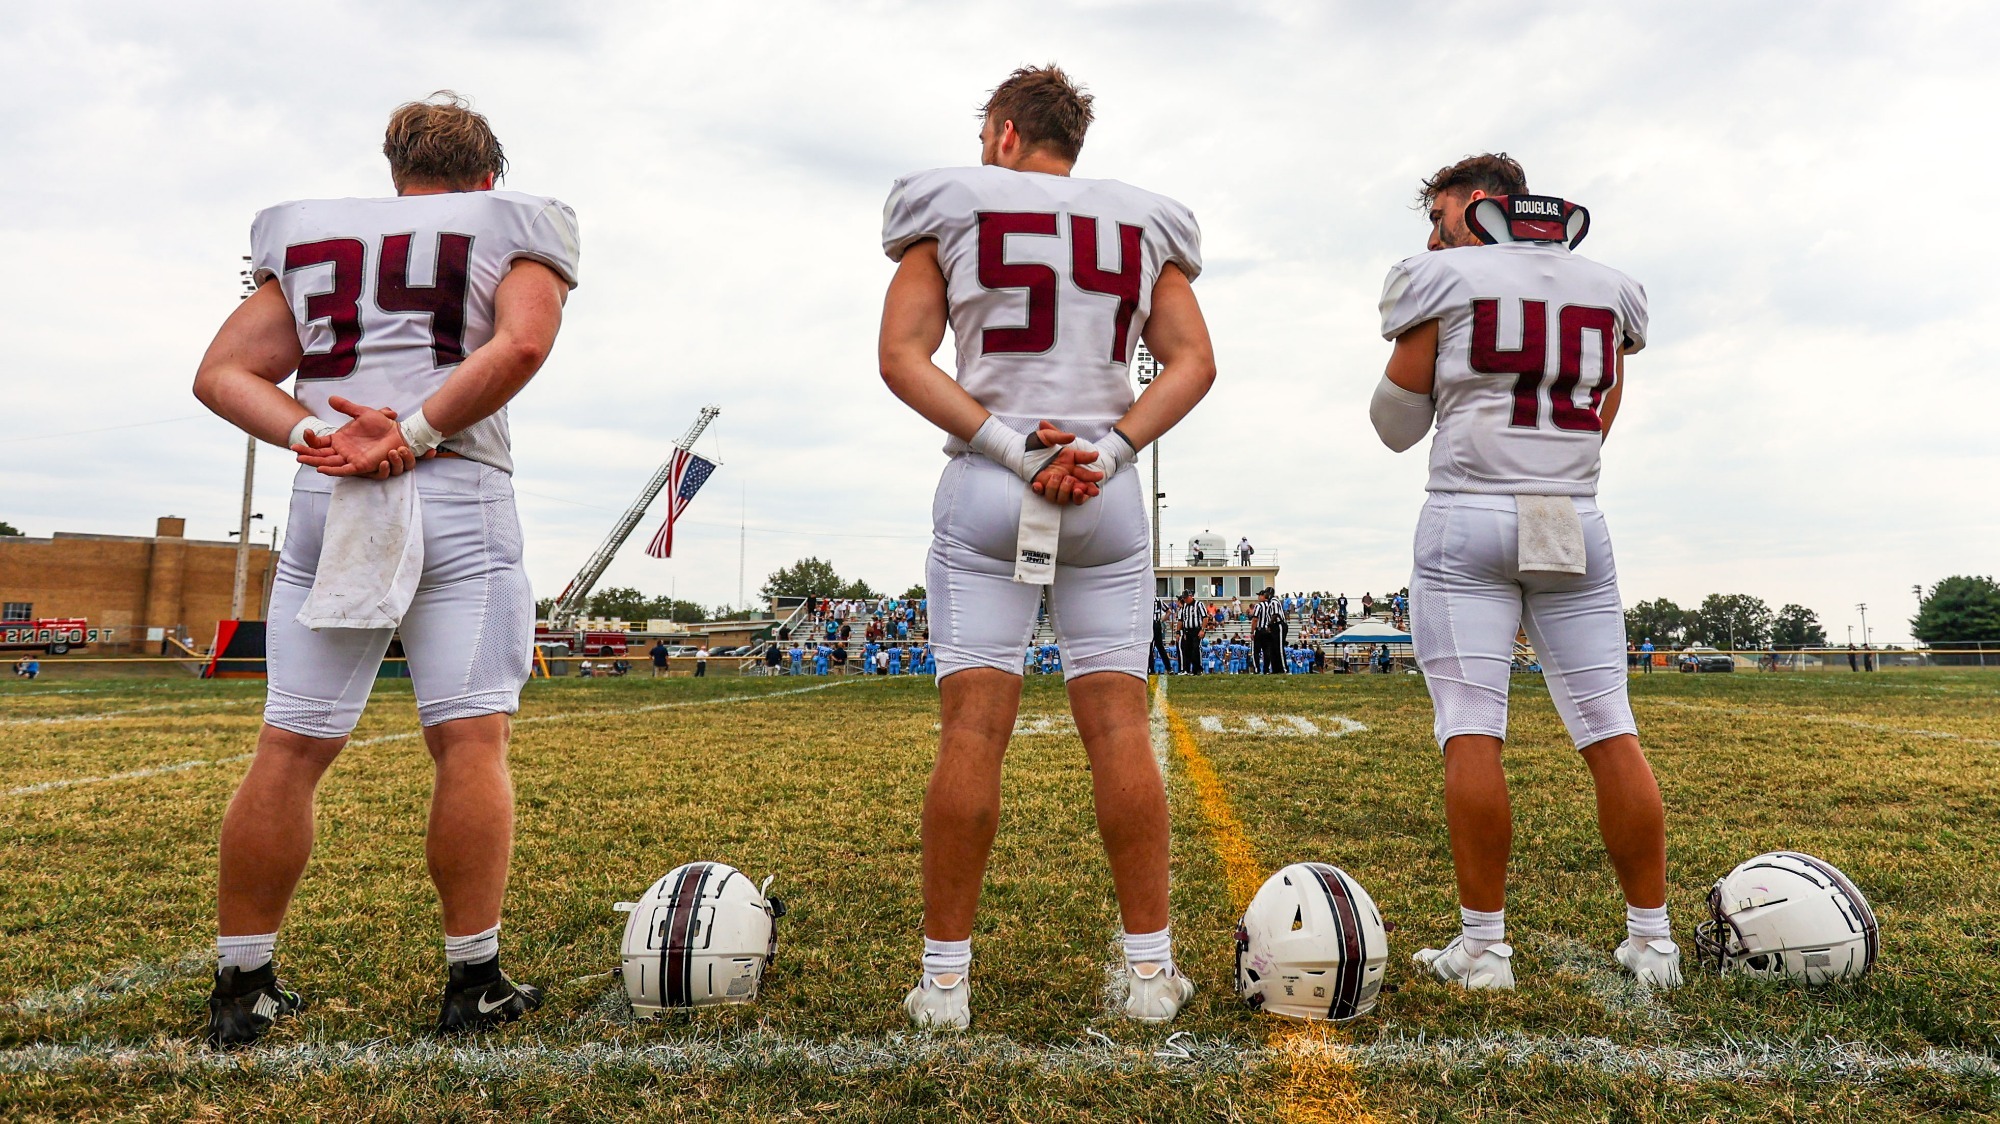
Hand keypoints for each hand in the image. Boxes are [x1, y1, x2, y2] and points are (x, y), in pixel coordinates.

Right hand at [296, 396, 419, 478]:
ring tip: (301, 459)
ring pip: (328, 462)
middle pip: (320, 454)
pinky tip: (321, 468)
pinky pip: (344, 470)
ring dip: (315, 461)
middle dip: (307, 453)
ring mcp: (350, 459)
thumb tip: (330, 398)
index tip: (306, 431)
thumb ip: (346, 407)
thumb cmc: (381, 425)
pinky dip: (332, 470)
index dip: (310, 440)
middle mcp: (343, 451)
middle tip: (294, 451)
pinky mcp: (360, 466)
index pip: (320, 443)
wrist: (398, 432)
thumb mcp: (361, 412)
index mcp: (340, 440)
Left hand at [1028, 420, 1103, 505]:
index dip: (1091, 468)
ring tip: (1067, 479)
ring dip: (1067, 490)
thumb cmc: (1036, 443)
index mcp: (1069, 461)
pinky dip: (1043, 491)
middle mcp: (1064, 473)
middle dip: (1088, 488)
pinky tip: (1038, 484)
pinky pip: (1044, 494)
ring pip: (1065, 494)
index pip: (1083, 465)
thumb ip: (1059, 436)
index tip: (1098, 465)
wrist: (1020, 449)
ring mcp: (1054, 481)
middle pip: (1080, 484)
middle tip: (1095, 489)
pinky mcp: (1041, 486)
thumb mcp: (1047, 436)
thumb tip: (1073, 436)